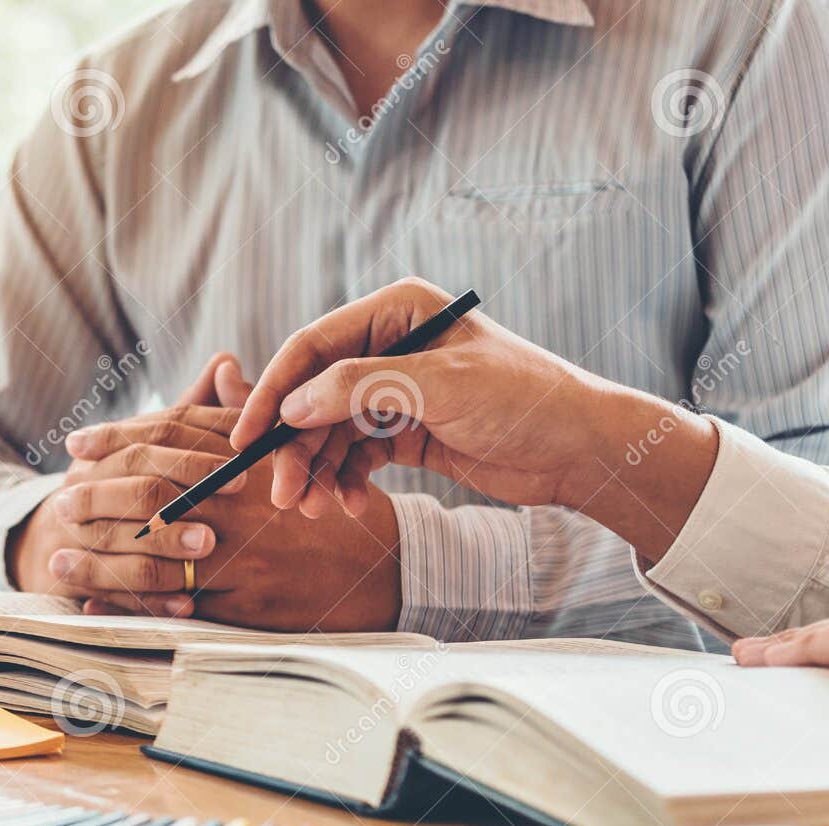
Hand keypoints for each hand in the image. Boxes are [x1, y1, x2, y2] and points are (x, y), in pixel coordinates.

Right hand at [6, 399, 243, 614]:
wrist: (50, 546)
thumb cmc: (123, 491)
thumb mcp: (155, 449)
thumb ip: (192, 413)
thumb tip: (227, 362)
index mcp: (108, 451)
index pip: (153, 438)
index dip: (200, 444)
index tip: (241, 455)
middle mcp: (85, 487)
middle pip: (136, 484)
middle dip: (187, 490)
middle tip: (236, 495)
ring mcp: (76, 536)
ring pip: (123, 541)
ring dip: (168, 545)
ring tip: (210, 547)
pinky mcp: (76, 582)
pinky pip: (116, 595)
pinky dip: (153, 601)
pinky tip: (188, 606)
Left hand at [63, 359, 400, 630]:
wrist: (393, 569)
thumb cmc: (341, 507)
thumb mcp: (306, 451)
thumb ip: (254, 414)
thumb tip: (221, 369)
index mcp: (254, 459)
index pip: (172, 436)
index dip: (119, 437)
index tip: (78, 441)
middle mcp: (244, 504)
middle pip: (150, 495)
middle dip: (97, 498)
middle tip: (59, 501)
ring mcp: (245, 556)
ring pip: (155, 555)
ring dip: (100, 561)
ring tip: (59, 559)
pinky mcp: (248, 605)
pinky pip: (178, 606)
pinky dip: (132, 608)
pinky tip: (95, 607)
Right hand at [231, 277, 719, 561]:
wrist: (580, 450)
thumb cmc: (525, 400)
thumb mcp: (441, 387)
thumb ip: (362, 388)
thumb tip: (295, 405)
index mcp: (396, 312)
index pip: (314, 347)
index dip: (276, 392)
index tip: (249, 438)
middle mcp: (390, 346)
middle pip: (316, 395)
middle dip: (296, 447)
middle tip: (283, 496)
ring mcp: (398, 390)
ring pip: (332, 432)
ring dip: (318, 471)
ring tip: (314, 510)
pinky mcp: (408, 431)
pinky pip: (357, 456)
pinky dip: (347, 481)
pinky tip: (351, 505)